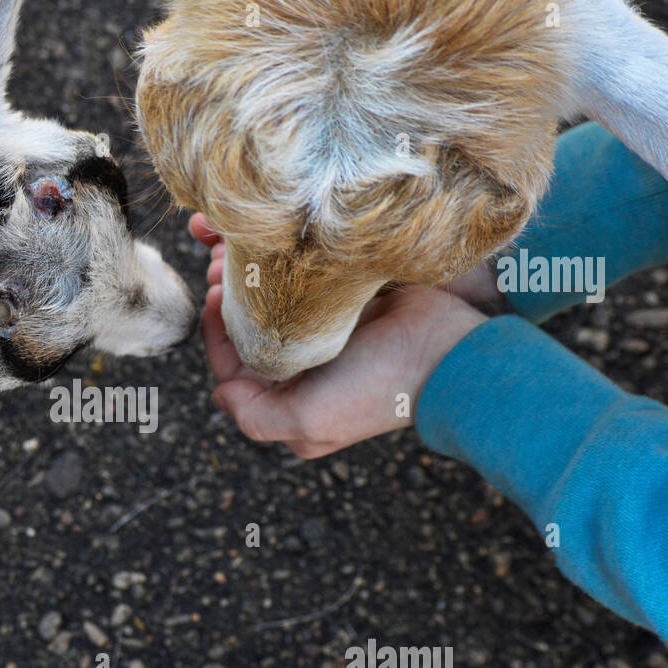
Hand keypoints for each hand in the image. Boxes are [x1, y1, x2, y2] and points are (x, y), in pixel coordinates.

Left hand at [191, 213, 488, 458]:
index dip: (219, 331)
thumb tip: (220, 392)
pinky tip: (271, 244)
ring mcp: (327, 337)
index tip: (218, 295)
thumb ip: (254, 417)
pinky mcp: (347, 306)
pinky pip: (302, 283)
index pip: (234, 367)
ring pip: (272, 303)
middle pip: (251, 331)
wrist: (449, 351)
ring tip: (242, 248)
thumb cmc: (377, 390)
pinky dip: (282, 263)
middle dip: (232, 296)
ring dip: (253, 275)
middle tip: (226, 264)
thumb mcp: (308, 423)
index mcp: (290, 404)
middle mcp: (304, 373)